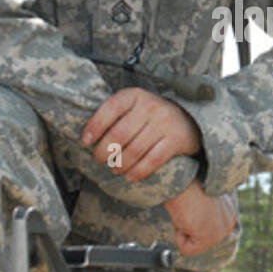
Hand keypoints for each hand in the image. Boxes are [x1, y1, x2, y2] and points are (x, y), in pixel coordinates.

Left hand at [83, 88, 201, 182]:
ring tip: (114, 168)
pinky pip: (152, 160)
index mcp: (135, 95)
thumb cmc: (150, 117)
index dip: (95, 126)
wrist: (187, 121)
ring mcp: (165, 122)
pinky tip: (130, 176)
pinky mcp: (176, 140)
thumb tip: (86, 138)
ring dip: (120, 164)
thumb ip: (114, 115)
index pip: (110, 109)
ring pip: (135, 150)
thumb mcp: (133, 107)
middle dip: (104, 151)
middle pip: (120, 134)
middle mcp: (151, 106)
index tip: (85, 142)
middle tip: (100, 160)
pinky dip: (138, 171)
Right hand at [163, 181, 236, 255]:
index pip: (203, 232)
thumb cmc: (185, 187)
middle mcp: (229, 223)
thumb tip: (196, 224)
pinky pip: (186, 249)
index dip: (190, 220)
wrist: (182, 179)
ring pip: (192, 246)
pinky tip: (185, 217)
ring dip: (183, 230)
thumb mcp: (198, 204)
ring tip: (187, 212)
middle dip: (188, 227)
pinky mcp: (210, 237)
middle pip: (198, 241)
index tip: (192, 206)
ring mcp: (222, 231)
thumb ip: (203, 216)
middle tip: (188, 210)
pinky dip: (179, 236)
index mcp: (228, 213)